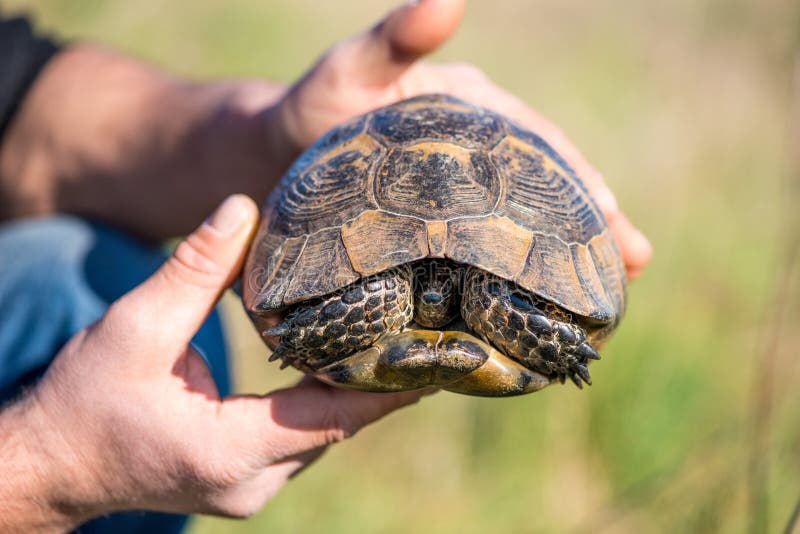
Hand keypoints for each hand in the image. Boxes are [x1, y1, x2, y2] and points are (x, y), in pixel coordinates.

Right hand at [0, 195, 425, 530]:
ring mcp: (250, 488)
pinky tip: (341, 364)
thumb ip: (195, 270)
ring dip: (352, 391)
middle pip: (336, 425)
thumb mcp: (134, 327)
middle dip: (378, 381)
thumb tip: (243, 210)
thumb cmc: (83, 400)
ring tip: (394, 341)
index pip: (333, 416)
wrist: (51, 463)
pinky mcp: (244, 480)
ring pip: (322, 434)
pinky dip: (323, 402)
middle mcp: (251, 482)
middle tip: (425, 332)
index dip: (390, 388)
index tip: (439, 360)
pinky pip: (301, 439)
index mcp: (228, 450)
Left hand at [271, 0, 651, 278]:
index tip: (614, 218)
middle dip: (592, 228)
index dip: (581, 181)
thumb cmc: (311, 109)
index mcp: (472, 113)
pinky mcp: (438, 233)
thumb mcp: (350, 71)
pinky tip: (534, 309)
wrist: (269, 160)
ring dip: (563, 261)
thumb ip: (395, 40)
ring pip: (522, 229)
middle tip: (632, 269)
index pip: (541, 145)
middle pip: (546, 190)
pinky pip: (485, 255)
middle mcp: (477, 155)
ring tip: (605, 301)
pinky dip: (513, 278)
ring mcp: (459, 198)